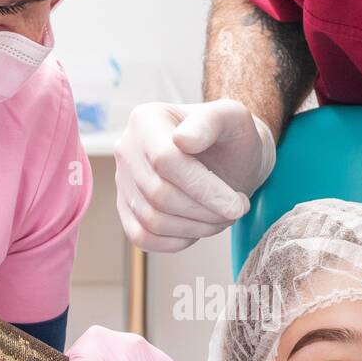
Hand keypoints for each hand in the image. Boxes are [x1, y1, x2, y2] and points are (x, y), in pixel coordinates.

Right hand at [115, 99, 276, 251]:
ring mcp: (124, 181)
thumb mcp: (233, 118)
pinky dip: (175, 242)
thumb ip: (209, 122)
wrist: (232, 158)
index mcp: (146, 119)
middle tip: (235, 210)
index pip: (166, 161)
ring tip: (222, 217)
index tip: (238, 204)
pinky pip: (142, 237)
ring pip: (151, 220)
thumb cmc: (234, 138)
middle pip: (158, 194)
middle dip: (204, 211)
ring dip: (195, 228)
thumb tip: (182, 140)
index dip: (204, 189)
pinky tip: (199, 229)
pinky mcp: (127, 209)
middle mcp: (127, 149)